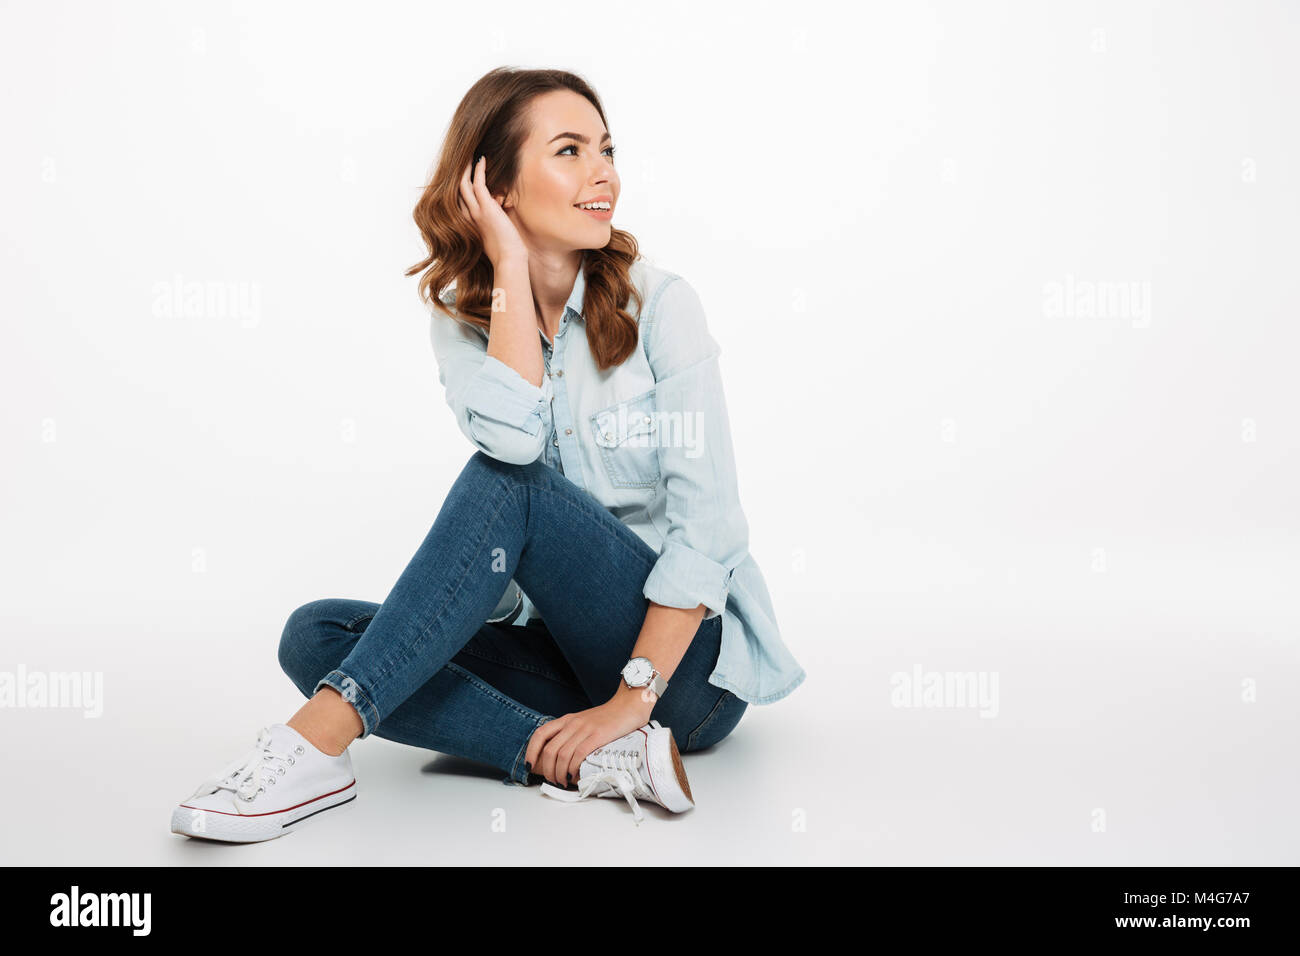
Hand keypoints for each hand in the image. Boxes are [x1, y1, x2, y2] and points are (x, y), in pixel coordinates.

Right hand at [458, 155, 527, 268]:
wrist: (509, 260)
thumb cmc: (506, 251)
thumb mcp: (495, 234)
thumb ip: (493, 221)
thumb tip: (501, 208)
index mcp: (469, 223)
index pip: (460, 200)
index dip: (460, 187)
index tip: (464, 175)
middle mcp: (468, 217)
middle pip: (457, 190)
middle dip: (459, 174)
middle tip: (463, 160)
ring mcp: (475, 212)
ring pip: (463, 184)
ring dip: (466, 169)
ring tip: (469, 155)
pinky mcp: (486, 209)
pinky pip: (477, 184)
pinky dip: (479, 171)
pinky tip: (482, 160)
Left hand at [526, 691, 655, 788]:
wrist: (629, 705)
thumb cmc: (608, 718)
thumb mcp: (584, 722)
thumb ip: (573, 735)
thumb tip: (561, 758)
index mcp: (567, 720)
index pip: (540, 734)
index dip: (531, 752)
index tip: (530, 766)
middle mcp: (572, 724)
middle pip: (549, 750)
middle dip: (547, 770)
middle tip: (552, 780)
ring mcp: (584, 729)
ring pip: (562, 755)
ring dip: (559, 773)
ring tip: (563, 782)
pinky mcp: (597, 736)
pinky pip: (578, 755)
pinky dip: (573, 768)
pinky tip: (573, 776)